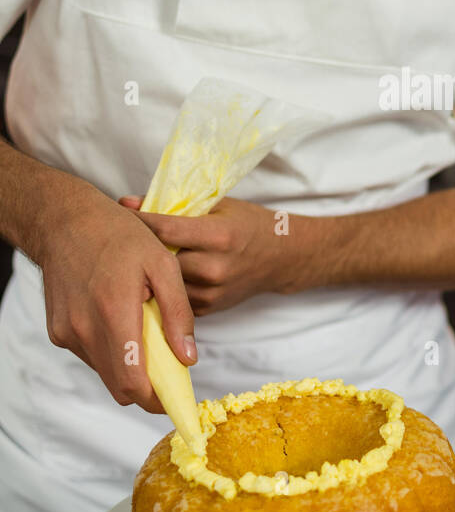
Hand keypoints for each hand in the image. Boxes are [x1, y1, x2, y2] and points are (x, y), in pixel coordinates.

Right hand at [34, 180, 195, 412]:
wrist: (66, 221)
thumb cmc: (120, 236)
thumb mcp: (163, 264)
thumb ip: (178, 314)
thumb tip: (188, 358)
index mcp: (114, 312)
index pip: (132, 382)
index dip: (156, 400)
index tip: (175, 398)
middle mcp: (85, 329)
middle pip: (118, 387)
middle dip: (146, 389)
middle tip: (168, 372)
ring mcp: (67, 332)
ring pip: (104, 373)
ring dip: (127, 367)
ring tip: (145, 337)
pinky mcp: (58, 331)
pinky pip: (89, 355)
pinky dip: (110, 351)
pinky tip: (120, 323)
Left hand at [118, 195, 312, 314]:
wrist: (282, 258)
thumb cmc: (248, 224)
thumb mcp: (219, 205)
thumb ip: (176, 205)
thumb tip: (128, 203)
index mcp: (218, 235)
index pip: (165, 228)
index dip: (137, 220)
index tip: (116, 213)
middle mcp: (214, 267)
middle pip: (159, 260)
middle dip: (138, 249)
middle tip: (116, 238)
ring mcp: (211, 292)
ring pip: (162, 283)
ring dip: (146, 272)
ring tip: (128, 259)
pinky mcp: (208, 309)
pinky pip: (173, 298)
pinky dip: (161, 288)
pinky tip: (150, 277)